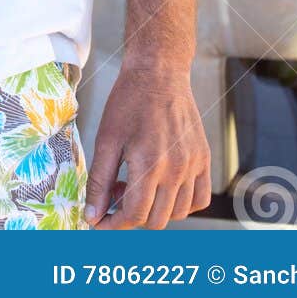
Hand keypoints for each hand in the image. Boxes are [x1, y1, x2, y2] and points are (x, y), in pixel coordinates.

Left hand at [85, 61, 210, 228]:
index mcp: (150, 165)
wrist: (158, 72)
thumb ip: (99, 180)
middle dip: (131, 217)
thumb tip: (92, 215)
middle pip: (156, 220)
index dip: (113, 225)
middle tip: (115, 196)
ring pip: (179, 213)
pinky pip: (200, 198)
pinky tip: (163, 188)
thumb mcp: (106, 139)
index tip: (99, 222)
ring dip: (155, 210)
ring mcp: (194, 165)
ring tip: (136, 186)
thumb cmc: (129, 100)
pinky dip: (182, 203)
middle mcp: (176, 169)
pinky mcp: (204, 158)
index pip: (134, 216)